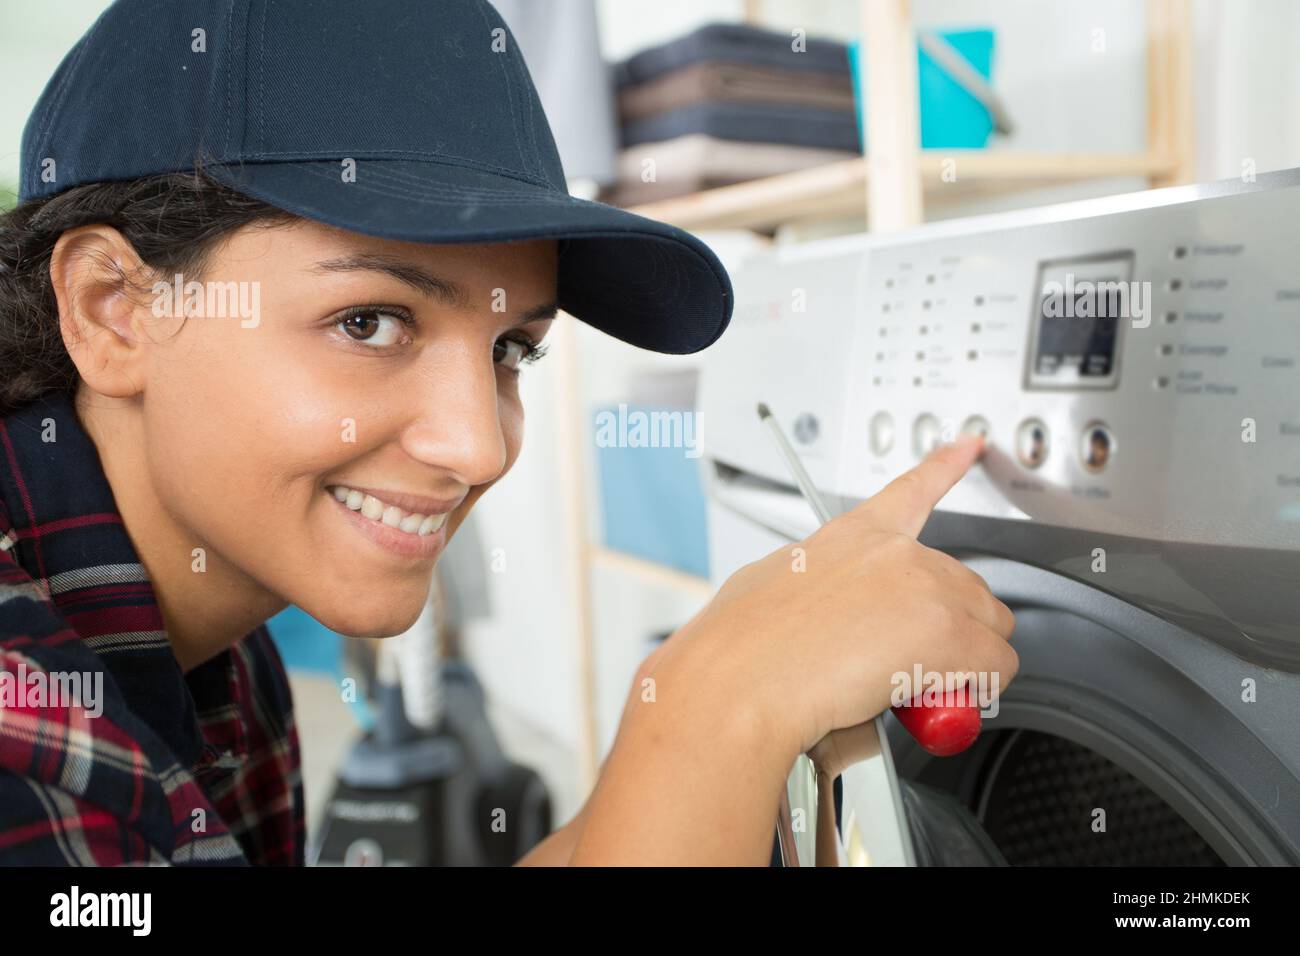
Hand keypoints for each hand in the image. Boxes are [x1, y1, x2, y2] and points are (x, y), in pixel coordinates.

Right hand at [667, 434, 1017, 763]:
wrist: (741, 680)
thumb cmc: (742, 647)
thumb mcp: (776, 591)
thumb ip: (823, 593)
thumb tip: (829, 622)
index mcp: (852, 534)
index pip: (911, 489)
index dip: (948, 464)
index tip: (969, 445)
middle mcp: (896, 553)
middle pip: (965, 584)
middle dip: (952, 625)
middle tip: (907, 663)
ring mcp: (926, 589)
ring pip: (989, 628)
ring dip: (969, 658)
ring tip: (912, 686)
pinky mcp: (948, 635)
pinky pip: (997, 670)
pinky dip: (980, 689)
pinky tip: (937, 698)